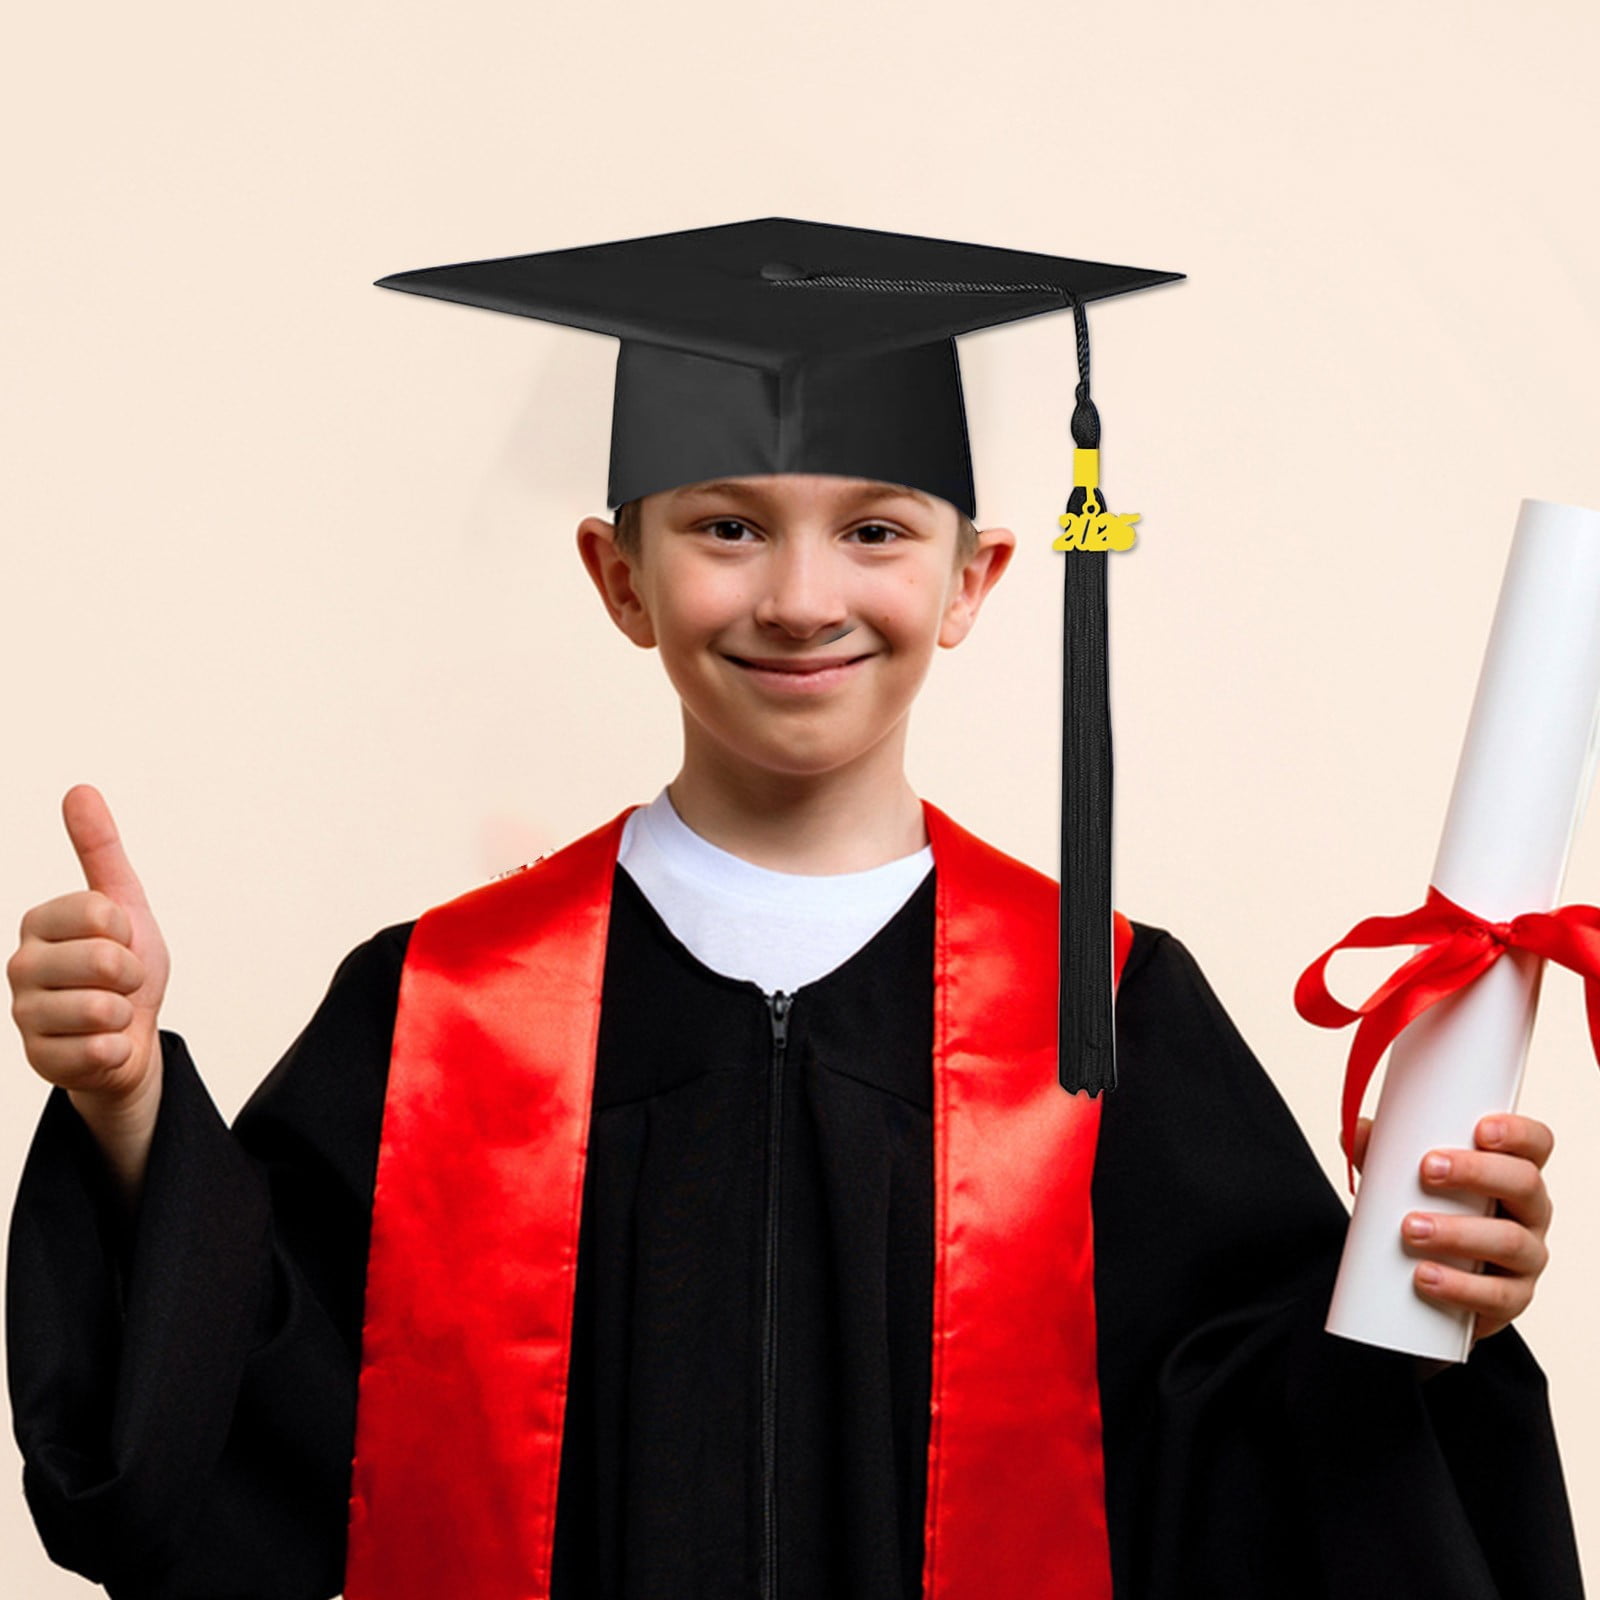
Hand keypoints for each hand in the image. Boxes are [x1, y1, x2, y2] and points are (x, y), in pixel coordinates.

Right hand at [7, 785, 169, 1198]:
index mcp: (40, 922)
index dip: (128, 930)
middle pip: (105, 961)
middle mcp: (22, 966)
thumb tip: (79, 789)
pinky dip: (118, 1048)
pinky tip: (105, 1044)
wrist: (130, 1037)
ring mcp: (26, 1015)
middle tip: (120, 983)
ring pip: (101, 1009)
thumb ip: (100, 849)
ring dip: (126, 1013)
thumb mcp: (124, 903)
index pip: (100, 912)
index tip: (121, 940)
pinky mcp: (40, 1060)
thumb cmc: (124, 969)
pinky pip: (101, 1050)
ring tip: (112, 1013)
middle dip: (132, 975)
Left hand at [1343, 1113, 1553, 1344]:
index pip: (1536, 1144)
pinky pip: (1498, 1295)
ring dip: (1459, 1233)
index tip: (1480, 1129)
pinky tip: (1425, 1276)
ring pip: (1511, 1241)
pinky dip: (1459, 1287)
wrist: (1426, 1280)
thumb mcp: (1406, 1180)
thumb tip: (1355, 1130)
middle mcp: (1530, 1211)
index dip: (1518, 1133)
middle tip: (1427, 1170)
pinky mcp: (1512, 1298)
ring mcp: (1527, 1257)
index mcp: (1512, 1171)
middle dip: (1477, 1173)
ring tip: (1410, 1229)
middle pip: (1525, 1183)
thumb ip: (1384, 1155)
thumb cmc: (1427, 1212)